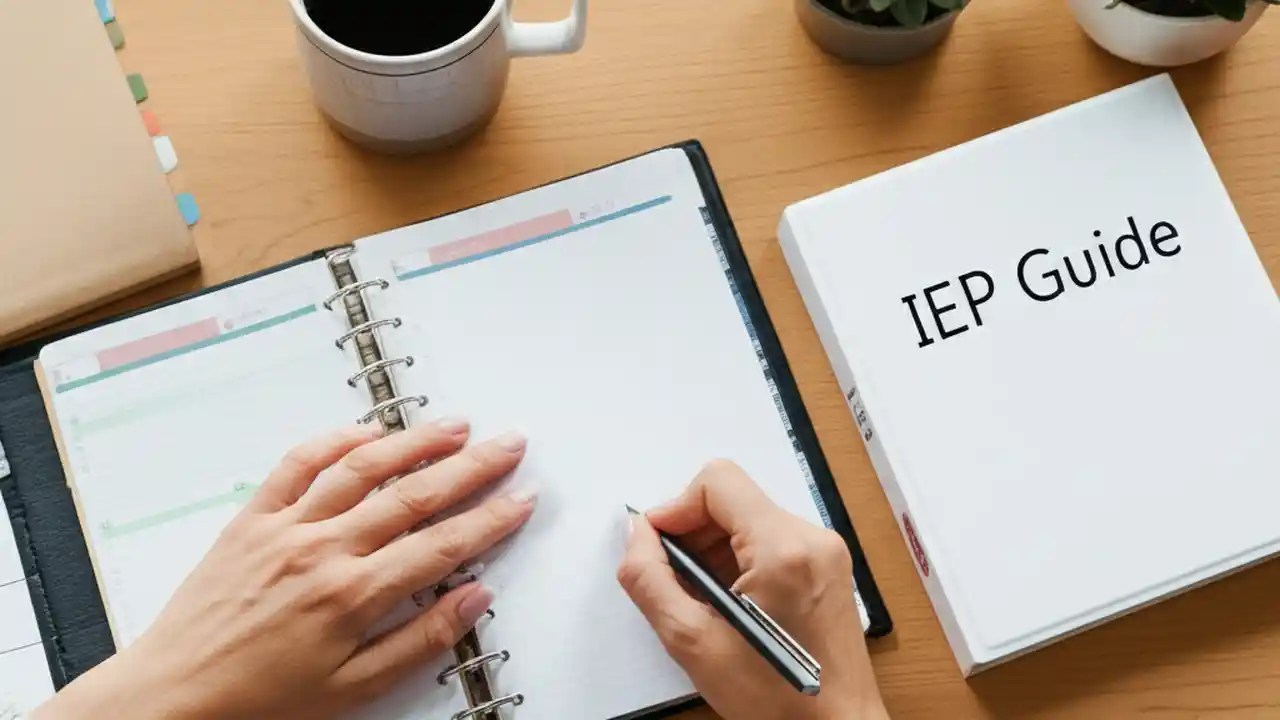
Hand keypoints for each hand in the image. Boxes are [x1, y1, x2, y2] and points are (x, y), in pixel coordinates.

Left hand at [35, 419, 534, 719]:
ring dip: (413, 442)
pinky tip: (366, 432)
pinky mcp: (251, 519)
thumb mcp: (351, 690)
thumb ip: (418, 642)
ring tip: (452, 426)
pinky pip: (297, 466)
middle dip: (470, 467)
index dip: (490, 519)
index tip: (520, 499)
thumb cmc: (255, 701)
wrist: (171, 697)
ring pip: (362, 468)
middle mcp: (322, 552)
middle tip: (507, 446)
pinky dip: (335, 441)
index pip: (442, 546)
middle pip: (414, 495)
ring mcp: (285, 528)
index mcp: (352, 597)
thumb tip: (470, 602)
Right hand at [617, 460, 887, 719]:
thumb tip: (637, 535)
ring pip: (748, 520)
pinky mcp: (826, 568)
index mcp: (784, 549)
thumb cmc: (779, 701)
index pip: (718, 482)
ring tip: (705, 603)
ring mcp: (824, 552)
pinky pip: (769, 542)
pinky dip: (738, 562)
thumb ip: (650, 579)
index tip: (658, 545)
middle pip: (733, 500)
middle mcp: (812, 539)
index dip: (676, 508)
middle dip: (693, 534)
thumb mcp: (692, 642)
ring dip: (714, 551)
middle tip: (677, 583)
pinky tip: (730, 605)